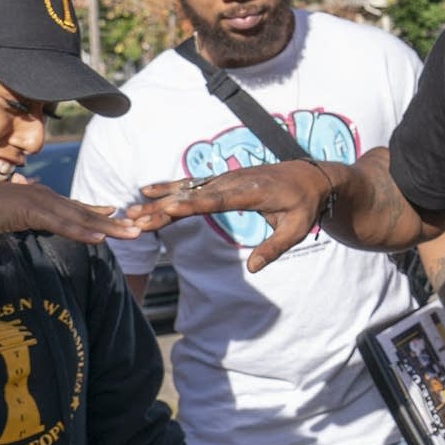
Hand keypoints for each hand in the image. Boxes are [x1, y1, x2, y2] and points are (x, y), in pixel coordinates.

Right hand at [0, 180, 139, 244]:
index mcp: (38, 199)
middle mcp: (44, 197)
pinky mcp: (32, 212)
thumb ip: (19, 218)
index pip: (73, 207)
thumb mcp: (7, 216)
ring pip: (80, 218)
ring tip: (130, 234)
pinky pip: (62, 224)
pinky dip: (81, 231)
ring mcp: (39, 203)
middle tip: (138, 228)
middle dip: (112, 222)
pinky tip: (99, 239)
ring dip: (106, 228)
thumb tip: (19, 223)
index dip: (95, 212)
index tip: (116, 215)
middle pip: (84, 212)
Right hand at [125, 161, 328, 271]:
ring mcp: (226, 178)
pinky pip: (192, 183)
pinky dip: (169, 188)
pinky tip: (148, 192)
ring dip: (159, 199)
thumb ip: (275, 247)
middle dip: (163, 207)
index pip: (216, 199)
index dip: (190, 203)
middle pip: (193, 194)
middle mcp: (234, 181)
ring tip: (132, 209)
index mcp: (252, 191)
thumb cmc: (305, 205)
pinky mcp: (222, 179)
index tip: (166, 209)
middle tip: (135, 218)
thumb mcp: (297, 229)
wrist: (312, 176)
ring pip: (187, 188)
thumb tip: (253, 268)